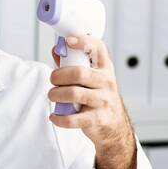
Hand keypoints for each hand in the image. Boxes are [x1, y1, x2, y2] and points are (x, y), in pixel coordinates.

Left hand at [47, 35, 137, 168]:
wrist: (115, 128)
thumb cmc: (100, 99)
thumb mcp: (92, 79)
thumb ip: (74, 65)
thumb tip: (57, 50)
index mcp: (105, 69)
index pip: (98, 48)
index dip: (83, 41)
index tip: (69, 41)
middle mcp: (106, 83)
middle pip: (78, 73)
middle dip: (58, 75)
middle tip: (52, 80)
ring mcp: (102, 101)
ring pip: (73, 93)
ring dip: (56, 95)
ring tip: (52, 96)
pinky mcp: (96, 120)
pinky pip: (72, 119)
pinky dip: (58, 118)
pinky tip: (54, 116)